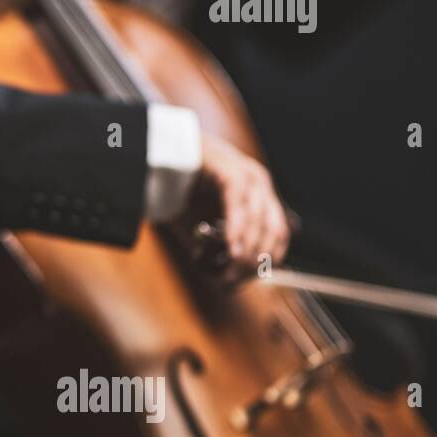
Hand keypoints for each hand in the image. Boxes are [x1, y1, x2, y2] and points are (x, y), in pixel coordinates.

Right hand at [180, 134, 289, 281]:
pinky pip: (238, 205)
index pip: (278, 234)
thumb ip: (216, 246)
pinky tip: (229, 248)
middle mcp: (259, 182)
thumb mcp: (201, 223)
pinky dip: (236, 230)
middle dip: (253, 261)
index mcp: (258, 193)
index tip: (243, 277)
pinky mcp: (229, 169)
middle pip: (272, 231)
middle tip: (230, 279)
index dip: (265, 260)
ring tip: (228, 270)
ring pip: (259, 221)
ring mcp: (247, 174)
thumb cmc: (178, 190)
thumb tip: (227, 281)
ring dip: (246, 251)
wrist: (157, 154)